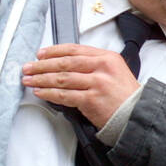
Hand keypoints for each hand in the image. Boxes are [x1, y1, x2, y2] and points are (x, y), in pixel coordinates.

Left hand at [22, 43, 139, 128]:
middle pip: (65, 63)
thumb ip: (94, 65)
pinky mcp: (91, 100)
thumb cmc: (125, 97)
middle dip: (42, 65)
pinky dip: (49, 93)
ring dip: (41, 79)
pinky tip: (40, 92)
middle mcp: (102, 67)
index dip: (54, 51)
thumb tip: (66, 65)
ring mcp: (97, 83)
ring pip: (62, 78)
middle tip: (29, 67)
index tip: (41, 54)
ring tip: (29, 80)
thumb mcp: (115, 72)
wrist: (136, 115)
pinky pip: (64, 95)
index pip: (75, 49)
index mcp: (107, 57)